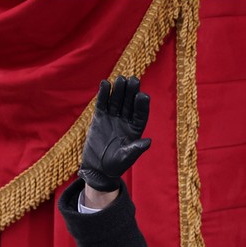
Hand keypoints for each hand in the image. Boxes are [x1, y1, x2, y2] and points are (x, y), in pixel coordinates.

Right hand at [79, 76, 151, 193]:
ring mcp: (113, 118)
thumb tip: (148, 141)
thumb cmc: (115, 166)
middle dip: (132, 93)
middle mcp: (126, 122)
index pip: (140, 115)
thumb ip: (135, 149)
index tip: (143, 95)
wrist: (97, 168)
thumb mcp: (126, 158)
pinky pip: (103, 103)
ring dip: (119, 90)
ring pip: (117, 101)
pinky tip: (105, 83)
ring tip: (121, 78)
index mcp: (135, 131)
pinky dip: (104, 94)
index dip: (142, 106)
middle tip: (134, 80)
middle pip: (130, 104)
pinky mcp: (99, 118)